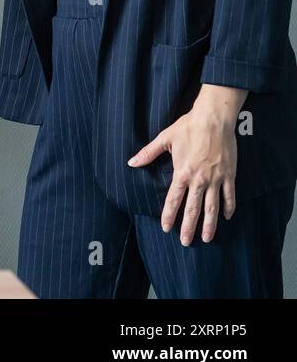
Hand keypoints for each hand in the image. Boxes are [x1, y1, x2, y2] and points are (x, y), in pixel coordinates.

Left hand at [128, 93, 240, 244]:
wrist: (213, 119)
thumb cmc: (188, 128)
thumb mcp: (164, 139)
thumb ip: (148, 153)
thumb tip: (131, 163)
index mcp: (182, 173)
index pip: (174, 200)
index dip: (169, 215)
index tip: (166, 228)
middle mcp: (199, 180)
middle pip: (193, 209)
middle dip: (189, 227)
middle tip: (186, 242)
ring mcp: (215, 179)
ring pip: (212, 207)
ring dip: (210, 224)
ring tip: (207, 238)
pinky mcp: (229, 175)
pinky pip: (229, 195)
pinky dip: (228, 207)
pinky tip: (226, 217)